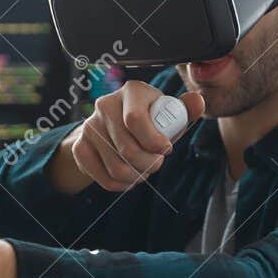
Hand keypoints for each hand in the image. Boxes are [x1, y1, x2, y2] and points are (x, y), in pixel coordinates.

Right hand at [55, 82, 204, 194]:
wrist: (113, 129)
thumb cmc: (149, 121)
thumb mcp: (168, 114)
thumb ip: (185, 110)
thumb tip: (198, 101)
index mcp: (132, 91)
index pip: (135, 119)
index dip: (154, 142)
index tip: (165, 149)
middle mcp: (106, 104)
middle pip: (128, 149)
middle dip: (149, 164)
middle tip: (156, 163)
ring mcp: (89, 126)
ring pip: (117, 168)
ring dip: (137, 177)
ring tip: (144, 170)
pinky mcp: (80, 147)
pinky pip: (104, 178)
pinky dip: (122, 185)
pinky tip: (129, 177)